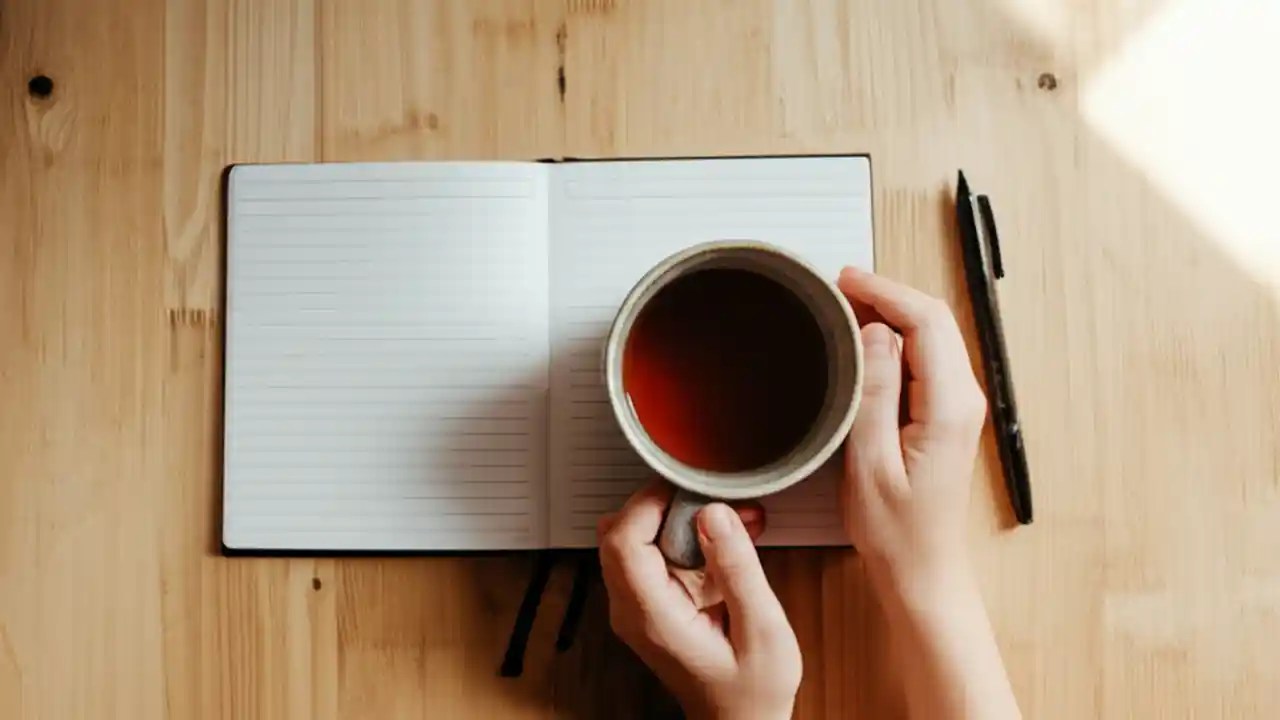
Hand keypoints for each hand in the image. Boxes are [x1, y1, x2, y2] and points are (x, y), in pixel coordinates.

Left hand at [598, 482, 801, 719]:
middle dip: (665, 506)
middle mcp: (632, 611)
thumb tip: (714, 514)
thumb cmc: (752, 690)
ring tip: (730, 522)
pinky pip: (653, 555)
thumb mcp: (761, 628)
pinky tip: (726, 544)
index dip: (648, 504)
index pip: (623, 542)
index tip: (686, 487)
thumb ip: (738, 568)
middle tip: (712, 501)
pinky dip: (685, 539)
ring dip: (678, 521)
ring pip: (635, 539)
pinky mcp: (650, 603)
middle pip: (620, 534)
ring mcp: (637, 608)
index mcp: (652, 617)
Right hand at [837, 267, 987, 587]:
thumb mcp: (870, 463)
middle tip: (838, 286)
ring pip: (931, 335)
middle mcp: (962, 400)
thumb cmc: (896, 531)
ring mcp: (958, 406)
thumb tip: (875, 334)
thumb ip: (875, 394)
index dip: (885, 291)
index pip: (925, 322)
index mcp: (948, 407)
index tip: (845, 281)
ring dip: (892, 312)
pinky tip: (865, 339)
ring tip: (845, 305)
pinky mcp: (945, 414)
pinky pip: (926, 357)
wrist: (922, 570)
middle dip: (887, 293)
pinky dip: (896, 336)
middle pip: (933, 319)